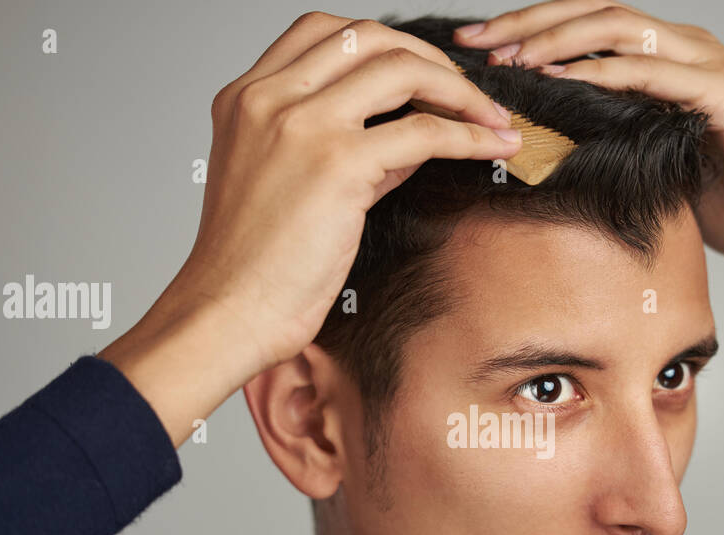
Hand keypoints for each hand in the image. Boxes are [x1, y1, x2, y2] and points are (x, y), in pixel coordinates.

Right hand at [173, 11, 520, 375]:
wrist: (228, 313)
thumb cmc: (254, 267)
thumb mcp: (287, 185)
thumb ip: (346, 149)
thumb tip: (413, 131)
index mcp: (245, 97)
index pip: (323, 33)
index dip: (384, 44)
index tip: (422, 71)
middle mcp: (269, 98)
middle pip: (366, 37)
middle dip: (429, 57)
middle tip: (465, 92)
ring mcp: (302, 125)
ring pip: (401, 68)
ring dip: (460, 89)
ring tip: (492, 118)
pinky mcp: (336, 164)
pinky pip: (424, 131)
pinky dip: (470, 136)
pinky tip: (495, 147)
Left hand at [452, 0, 723, 269]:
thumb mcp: (658, 170)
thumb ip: (616, 148)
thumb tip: (557, 159)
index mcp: (666, 63)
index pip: (587, 31)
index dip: (529, 33)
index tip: (474, 53)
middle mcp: (684, 50)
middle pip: (592, 14)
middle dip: (525, 24)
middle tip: (470, 43)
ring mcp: (706, 65)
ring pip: (619, 28)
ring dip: (557, 37)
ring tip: (508, 56)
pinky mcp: (723, 94)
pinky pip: (655, 71)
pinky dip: (606, 70)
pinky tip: (563, 75)